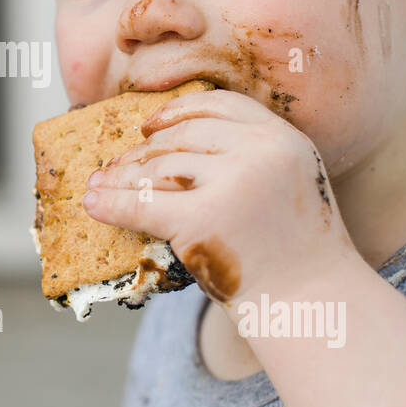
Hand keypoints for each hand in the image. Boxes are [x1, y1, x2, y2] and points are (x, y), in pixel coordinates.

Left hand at [81, 88, 357, 305]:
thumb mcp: (289, 182)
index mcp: (282, 138)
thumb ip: (250, 155)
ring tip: (102, 184)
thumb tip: (174, 138)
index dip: (178, 111)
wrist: (312, 301)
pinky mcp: (203, 220)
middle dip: (145, 150)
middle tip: (118, 165)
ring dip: (123, 177)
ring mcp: (232, 184)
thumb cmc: (296, 250)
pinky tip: (93, 204)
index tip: (151, 124)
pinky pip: (143, 205)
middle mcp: (259, 152)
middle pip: (183, 135)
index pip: (220, 105)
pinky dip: (111, 204)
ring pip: (159, 167)